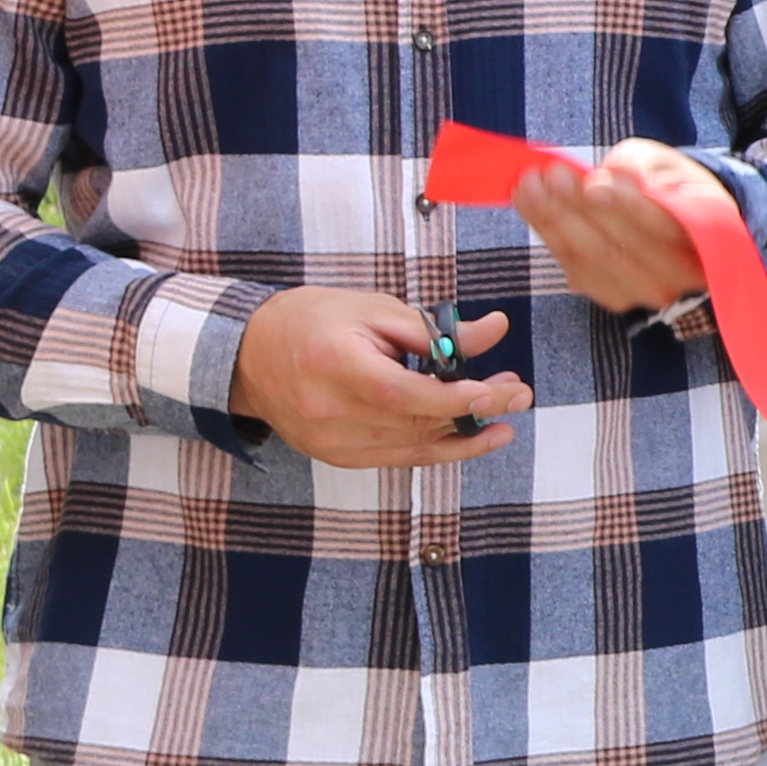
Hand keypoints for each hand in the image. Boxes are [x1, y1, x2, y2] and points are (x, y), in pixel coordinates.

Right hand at [236, 290, 525, 469]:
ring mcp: (331, 441)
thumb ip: (435, 329)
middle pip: (416, 422)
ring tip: (504, 417)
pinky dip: (437, 447)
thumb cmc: (312, 320)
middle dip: (475, 411)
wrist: (247, 356)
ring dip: (465, 434)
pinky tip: (471, 437)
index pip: (406, 394)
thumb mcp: (373, 309)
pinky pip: (398, 457)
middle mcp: (329, 411)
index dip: (459, 399)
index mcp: (335, 366)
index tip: (503, 391)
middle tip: (519, 394)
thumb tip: (495, 329)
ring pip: (413, 446)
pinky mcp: (335, 456)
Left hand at [508, 138, 717, 317]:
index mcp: (709, 236)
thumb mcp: (668, 164)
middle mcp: (681, 276)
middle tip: (549, 175)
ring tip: (530, 184)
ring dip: (554, 220)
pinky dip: (548, 233)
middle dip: (578, 209)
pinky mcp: (613, 295)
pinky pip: (575, 267)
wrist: (680, 225)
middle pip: (620, 247)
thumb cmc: (672, 187)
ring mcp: (646, 292)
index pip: (665, 227)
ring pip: (591, 259)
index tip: (593, 183)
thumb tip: (614, 175)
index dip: (627, 207)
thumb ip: (642, 166)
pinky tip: (528, 202)